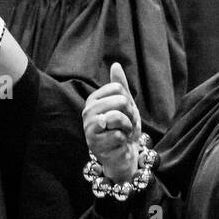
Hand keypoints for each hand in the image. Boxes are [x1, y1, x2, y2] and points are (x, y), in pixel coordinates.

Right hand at [82, 62, 141, 181]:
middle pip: (121, 101)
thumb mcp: (125, 104)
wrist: (125, 153)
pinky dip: (123, 140)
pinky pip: (118, 134)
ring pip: (117, 116)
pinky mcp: (94, 143)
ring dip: (127, 127)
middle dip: (130, 115)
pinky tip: (118, 144)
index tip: (126, 112)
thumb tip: (116, 65)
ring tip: (122, 133)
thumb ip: (120, 85)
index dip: (129, 101)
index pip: (118, 88)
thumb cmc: (124, 128)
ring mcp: (89, 128)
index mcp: (93, 100)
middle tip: (126, 124)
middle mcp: (87, 112)